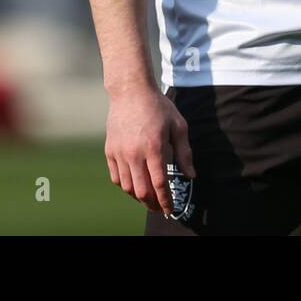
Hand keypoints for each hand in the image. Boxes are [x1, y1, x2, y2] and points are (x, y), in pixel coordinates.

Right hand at [104, 84, 196, 214]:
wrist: (131, 91)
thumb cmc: (158, 106)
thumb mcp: (178, 126)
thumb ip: (184, 153)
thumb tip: (191, 176)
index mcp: (154, 147)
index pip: (159, 184)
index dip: (165, 200)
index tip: (171, 209)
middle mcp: (134, 153)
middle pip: (142, 190)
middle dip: (152, 204)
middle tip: (160, 208)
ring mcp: (120, 152)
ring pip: (127, 186)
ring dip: (139, 197)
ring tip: (148, 199)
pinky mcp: (110, 150)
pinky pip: (116, 177)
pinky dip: (125, 186)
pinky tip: (134, 186)